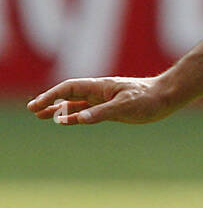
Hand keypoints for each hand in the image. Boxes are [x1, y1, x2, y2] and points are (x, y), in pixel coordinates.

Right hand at [27, 76, 174, 124]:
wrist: (166, 97)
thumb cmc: (148, 99)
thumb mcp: (125, 107)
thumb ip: (101, 112)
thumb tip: (78, 119)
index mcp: (100, 86)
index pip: (69, 88)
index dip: (51, 96)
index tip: (37, 105)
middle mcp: (99, 91)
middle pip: (68, 94)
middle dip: (49, 101)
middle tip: (31, 110)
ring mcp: (104, 100)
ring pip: (75, 104)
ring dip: (58, 109)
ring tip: (41, 115)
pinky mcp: (111, 108)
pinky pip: (87, 111)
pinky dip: (74, 115)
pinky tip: (66, 121)